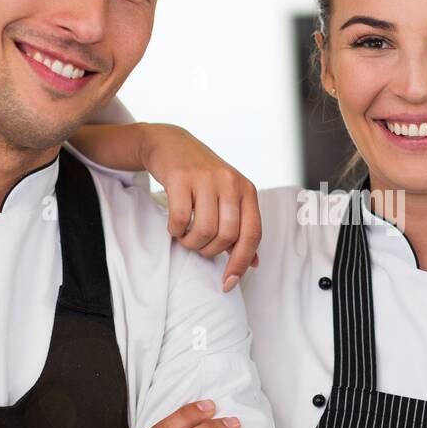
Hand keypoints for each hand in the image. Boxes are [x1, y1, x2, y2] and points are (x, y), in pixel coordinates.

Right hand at [139, 124, 261, 292]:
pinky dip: (175, 230)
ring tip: (186, 235)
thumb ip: (242, 229)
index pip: (252, 234)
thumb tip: (254, 264)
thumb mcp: (229, 198)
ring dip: (192, 242)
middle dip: (210, 251)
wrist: (172, 144)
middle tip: (199, 246)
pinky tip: (174, 225)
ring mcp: (206, 178)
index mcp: (247, 190)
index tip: (227, 283)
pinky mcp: (181, 177)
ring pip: (205, 230)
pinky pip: (181, 218)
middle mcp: (231, 182)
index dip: (241, 262)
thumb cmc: (203, 178)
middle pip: (227, 236)